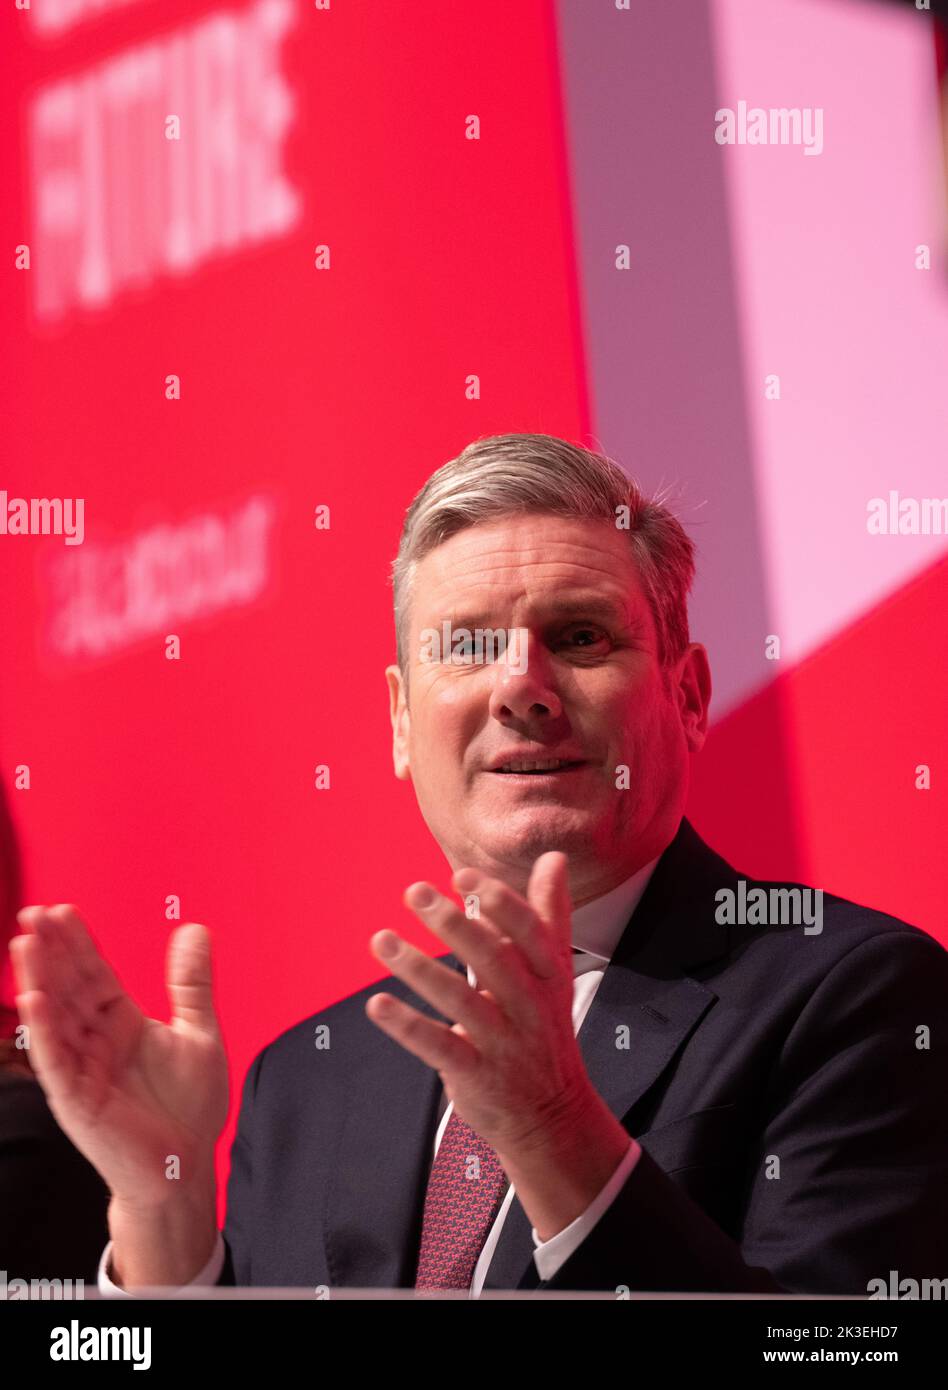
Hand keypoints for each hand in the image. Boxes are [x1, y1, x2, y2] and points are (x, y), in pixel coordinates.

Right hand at [8, 906, 228, 1208]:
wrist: (186, 1168)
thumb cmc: (189, 1108)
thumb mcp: (199, 1033)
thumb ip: (192, 984)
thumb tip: (195, 929)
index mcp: (120, 1022)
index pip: (93, 974)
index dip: (77, 943)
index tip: (62, 910)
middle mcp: (95, 1041)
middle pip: (68, 987)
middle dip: (51, 951)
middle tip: (35, 913)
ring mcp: (82, 1070)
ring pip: (54, 1018)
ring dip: (39, 981)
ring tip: (25, 945)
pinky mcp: (77, 1101)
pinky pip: (55, 1062)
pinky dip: (44, 1032)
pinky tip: (34, 1001)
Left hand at [365, 851, 595, 1158]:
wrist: (553, 1116)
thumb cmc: (544, 1029)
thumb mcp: (556, 972)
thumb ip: (550, 914)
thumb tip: (554, 857)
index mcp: (549, 974)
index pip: (528, 932)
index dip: (498, 901)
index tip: (460, 874)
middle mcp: (529, 1006)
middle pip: (494, 959)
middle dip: (454, 924)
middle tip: (415, 892)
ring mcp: (503, 1043)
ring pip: (461, 1001)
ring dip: (419, 968)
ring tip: (382, 940)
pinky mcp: (477, 1076)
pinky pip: (440, 1048)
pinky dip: (408, 1026)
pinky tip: (378, 1004)